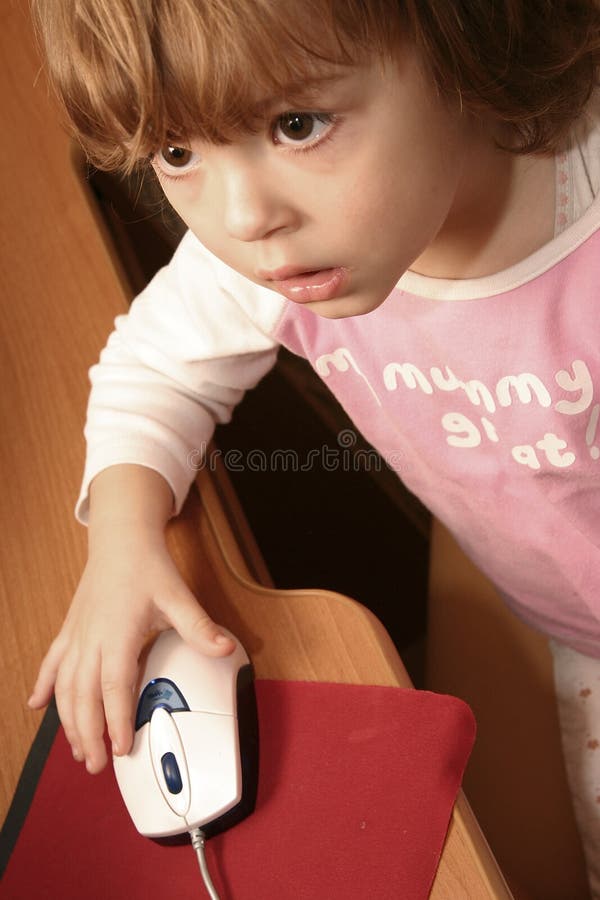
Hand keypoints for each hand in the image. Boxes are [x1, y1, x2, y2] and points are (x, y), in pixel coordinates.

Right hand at [28, 527, 234, 772]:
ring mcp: (76, 635)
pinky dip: (42, 686)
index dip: (115, 720)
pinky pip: (51, 663)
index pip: (114, 687)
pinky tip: (35, 707)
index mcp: (117, 633)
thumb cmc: (146, 566)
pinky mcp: (69, 630)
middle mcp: (90, 638)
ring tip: (77, 749)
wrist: (121, 538)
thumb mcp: (178, 595)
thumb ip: (200, 626)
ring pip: (64, 686)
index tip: (120, 748)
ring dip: (67, 720)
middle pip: (82, 696)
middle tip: (98, 765)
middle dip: (88, 733)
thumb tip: (225, 647)